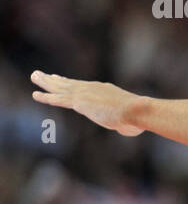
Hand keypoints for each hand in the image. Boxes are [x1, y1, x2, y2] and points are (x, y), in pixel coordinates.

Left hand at [30, 71, 144, 136]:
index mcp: (105, 90)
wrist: (135, 110)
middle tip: (40, 74)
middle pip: (69, 83)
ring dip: (46, 83)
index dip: (69, 82)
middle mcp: (92, 89)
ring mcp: (85, 94)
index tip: (59, 78)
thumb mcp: (130, 120)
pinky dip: (47, 97)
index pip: (82, 85)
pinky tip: (36, 95)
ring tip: (34, 76)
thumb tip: (130, 128)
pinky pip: (59, 99)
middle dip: (54, 79)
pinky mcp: (79, 102)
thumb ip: (125, 123)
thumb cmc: (138, 117)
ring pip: (60, 88)